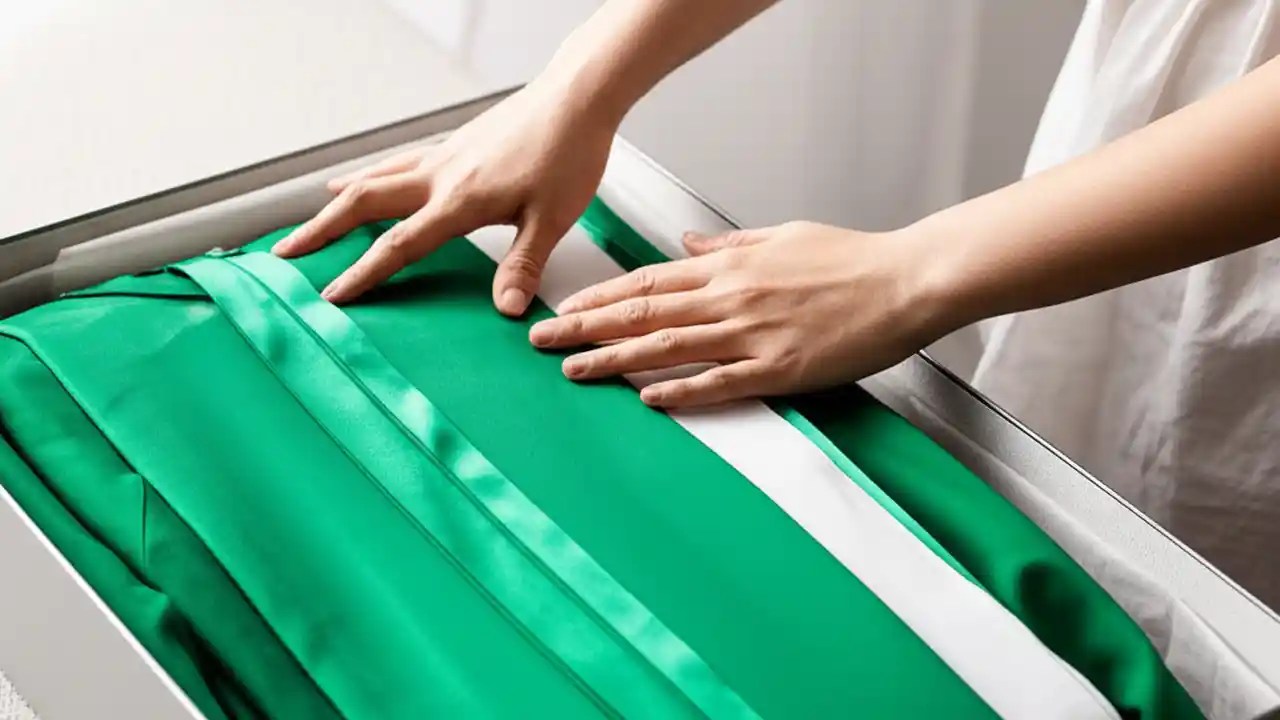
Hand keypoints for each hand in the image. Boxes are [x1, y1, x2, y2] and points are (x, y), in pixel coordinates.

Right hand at [272, 80, 618, 313]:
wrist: (576, 98)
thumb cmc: (568, 152)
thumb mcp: (552, 218)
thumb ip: (523, 264)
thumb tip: (505, 308)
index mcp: (460, 200)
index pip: (400, 245)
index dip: (363, 274)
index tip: (331, 296)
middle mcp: (441, 175)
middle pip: (364, 204)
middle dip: (322, 232)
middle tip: (286, 254)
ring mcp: (444, 157)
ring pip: (375, 179)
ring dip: (339, 203)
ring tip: (313, 221)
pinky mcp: (454, 145)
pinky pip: (398, 164)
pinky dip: (372, 177)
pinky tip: (363, 180)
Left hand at [528, 222, 951, 407]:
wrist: (907, 280)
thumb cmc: (852, 258)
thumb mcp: (783, 235)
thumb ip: (730, 242)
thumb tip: (690, 242)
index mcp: (731, 264)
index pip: (648, 280)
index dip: (600, 296)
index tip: (564, 307)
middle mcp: (731, 295)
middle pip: (642, 311)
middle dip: (584, 326)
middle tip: (540, 340)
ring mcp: (753, 333)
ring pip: (667, 345)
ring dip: (613, 359)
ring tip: (573, 370)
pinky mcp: (779, 368)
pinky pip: (718, 383)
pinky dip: (679, 390)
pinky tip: (646, 398)